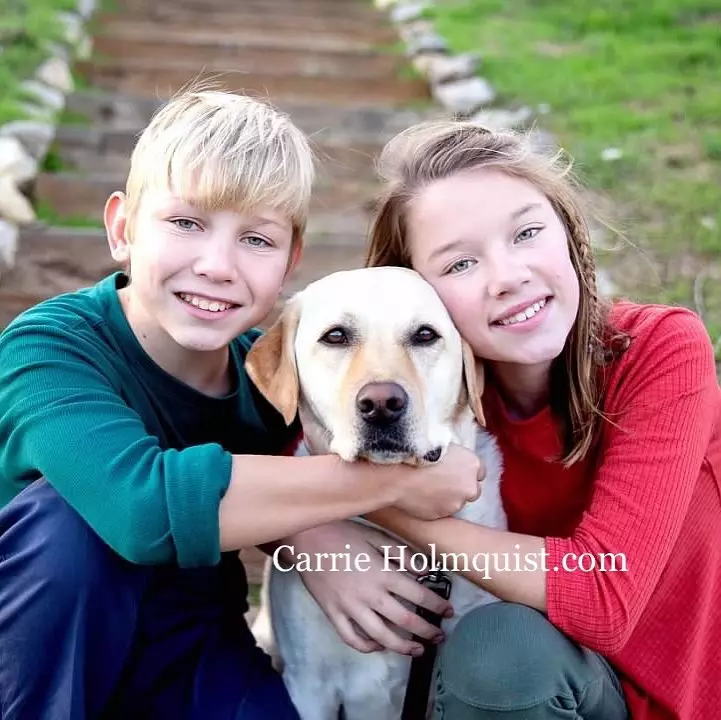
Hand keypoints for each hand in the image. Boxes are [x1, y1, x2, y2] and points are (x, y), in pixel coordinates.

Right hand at [291, 520, 452, 655]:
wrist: (306, 538)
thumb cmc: (343, 533)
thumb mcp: (376, 536)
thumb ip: (402, 554)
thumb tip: (426, 570)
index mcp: (383, 574)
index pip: (419, 596)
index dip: (437, 606)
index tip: (448, 612)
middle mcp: (370, 595)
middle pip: (405, 620)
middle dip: (427, 631)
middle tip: (439, 637)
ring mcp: (350, 607)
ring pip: (381, 636)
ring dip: (402, 647)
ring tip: (416, 650)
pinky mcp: (333, 614)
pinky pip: (352, 638)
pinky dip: (367, 647)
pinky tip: (379, 646)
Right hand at [395, 443, 484, 519]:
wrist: (398, 475)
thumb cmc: (416, 453)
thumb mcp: (441, 443)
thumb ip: (453, 455)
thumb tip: (451, 458)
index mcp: (472, 464)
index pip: (479, 471)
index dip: (466, 470)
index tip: (455, 469)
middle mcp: (470, 486)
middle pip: (472, 490)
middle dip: (461, 487)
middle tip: (443, 481)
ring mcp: (457, 504)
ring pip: (457, 502)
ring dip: (448, 497)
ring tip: (427, 488)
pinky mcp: (443, 516)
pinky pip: (442, 511)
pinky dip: (435, 506)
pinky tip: (421, 496)